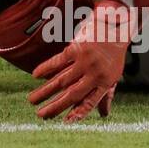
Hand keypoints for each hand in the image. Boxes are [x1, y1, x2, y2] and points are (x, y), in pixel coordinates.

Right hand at [28, 0, 133, 122]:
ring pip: (61, 80)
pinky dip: (45, 68)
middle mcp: (95, 74)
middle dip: (54, 107)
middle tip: (40, 115)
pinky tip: (35, 75)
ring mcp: (85, 61)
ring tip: (32, 100)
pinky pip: (57, 61)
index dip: (77, 113)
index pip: (89, 102)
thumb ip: (107, 95)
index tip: (64, 123)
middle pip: (72, 94)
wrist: (116, 24)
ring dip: (45, 91)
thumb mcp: (115, 75)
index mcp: (105, 83)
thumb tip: (104, 115)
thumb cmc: (115, 53)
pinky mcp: (76, 48)